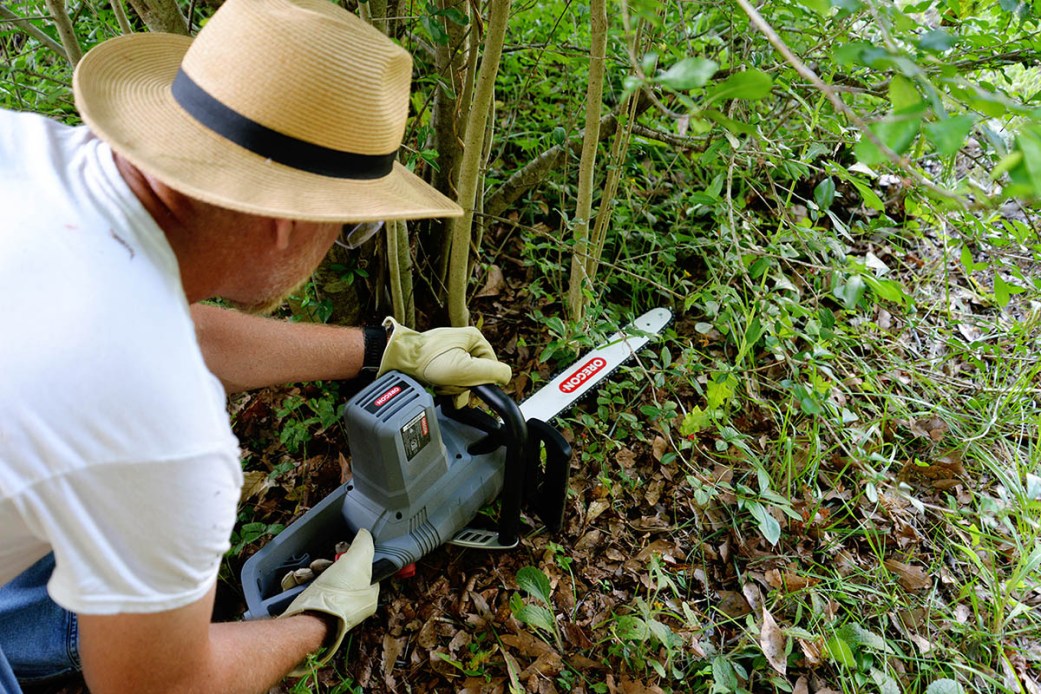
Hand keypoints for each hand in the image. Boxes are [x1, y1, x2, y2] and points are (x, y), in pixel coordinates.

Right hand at [279, 529, 378, 674]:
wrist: (309, 619)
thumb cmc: (337, 595)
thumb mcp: (358, 561)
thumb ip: (364, 544)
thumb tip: (365, 534)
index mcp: (367, 594)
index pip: (364, 568)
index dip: (352, 555)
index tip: (342, 548)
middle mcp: (350, 602)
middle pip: (339, 571)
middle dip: (325, 563)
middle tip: (321, 563)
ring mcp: (329, 606)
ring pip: (319, 578)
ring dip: (309, 571)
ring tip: (305, 573)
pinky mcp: (311, 608)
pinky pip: (304, 588)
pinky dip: (298, 581)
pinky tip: (295, 579)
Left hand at [378, 318, 511, 406]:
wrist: (400, 362)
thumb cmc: (428, 361)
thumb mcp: (467, 369)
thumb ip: (493, 373)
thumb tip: (506, 377)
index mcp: (474, 338)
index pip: (492, 367)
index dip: (482, 381)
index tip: (472, 390)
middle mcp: (464, 343)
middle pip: (476, 374)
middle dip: (464, 386)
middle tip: (452, 386)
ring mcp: (450, 351)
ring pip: (462, 378)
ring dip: (453, 388)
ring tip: (441, 385)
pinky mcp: (438, 361)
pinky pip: (449, 378)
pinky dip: (444, 386)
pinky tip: (436, 385)